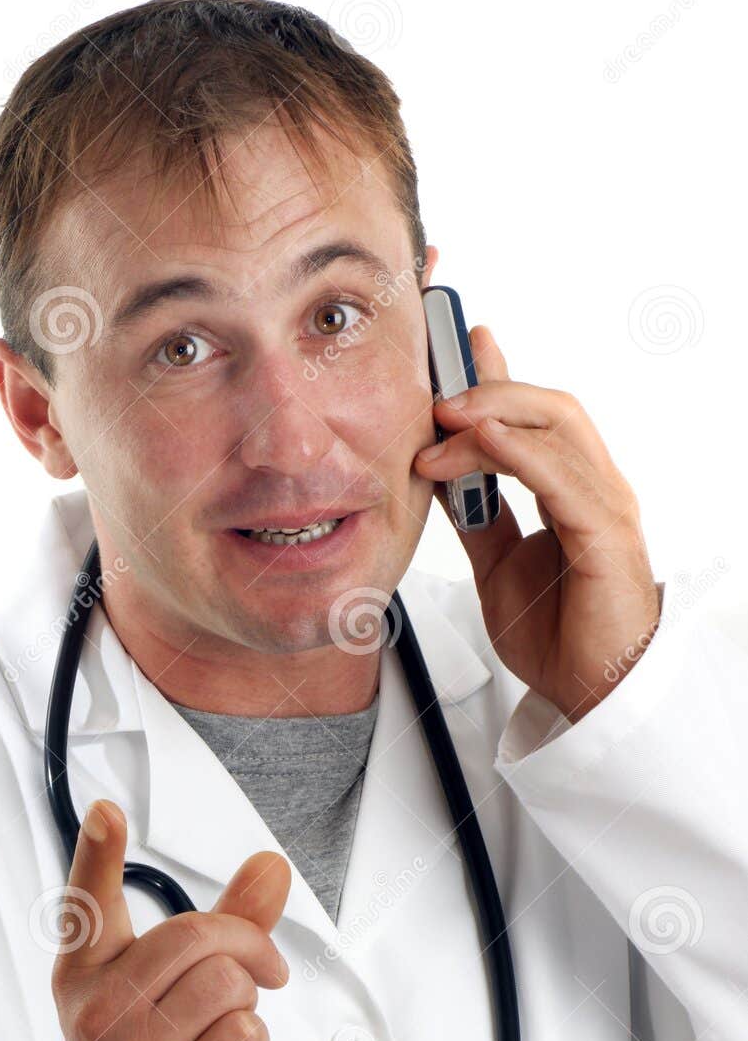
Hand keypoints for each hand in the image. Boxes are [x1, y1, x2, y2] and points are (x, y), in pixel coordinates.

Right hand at [50, 799, 291, 1040]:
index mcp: (85, 971)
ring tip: (225, 1021)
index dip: (97, 853)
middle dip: (248, 945)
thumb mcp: (172, 979)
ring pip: (229, 983)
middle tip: (264, 968)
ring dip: (248, 999)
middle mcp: (97, 1011)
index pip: (87, 904)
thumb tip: (272, 864)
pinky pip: (247, 1034)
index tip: (107, 813)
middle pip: (198, 936)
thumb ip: (226, 918)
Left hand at [413, 326, 661, 723]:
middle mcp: (594, 487)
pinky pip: (564, 479)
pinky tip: (487, 441)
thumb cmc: (556, 633)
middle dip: (491, 390)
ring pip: (556, 431)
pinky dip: (523, 453)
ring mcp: (605, 506)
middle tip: (436, 397)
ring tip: (444, 422)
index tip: (458, 347)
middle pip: (550, 409)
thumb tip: (441, 476)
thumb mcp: (497, 563)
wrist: (587, 692)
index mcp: (572, 489)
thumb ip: (477, 517)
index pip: (536, 416)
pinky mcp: (605, 536)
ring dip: (492, 419)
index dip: (499, 377)